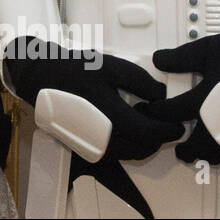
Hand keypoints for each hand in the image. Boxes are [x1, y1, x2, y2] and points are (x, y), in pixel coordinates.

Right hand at [4, 37, 182, 161]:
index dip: (169, 129)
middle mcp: (103, 139)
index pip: (151, 132)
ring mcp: (94, 146)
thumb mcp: (110, 67)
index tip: (178, 123)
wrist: (41, 78)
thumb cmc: (74, 70)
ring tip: (144, 119)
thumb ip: (140, 81)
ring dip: (145, 142)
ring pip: (131, 153)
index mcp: (111, 117)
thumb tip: (161, 96)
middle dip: (158, 136)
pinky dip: (130, 144)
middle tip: (163, 119)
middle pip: (144, 147)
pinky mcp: (87, 147)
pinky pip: (117, 153)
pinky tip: (127, 125)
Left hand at [145, 17, 219, 163]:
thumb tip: (158, 60)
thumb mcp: (210, 49)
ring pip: (216, 154)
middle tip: (171, 144)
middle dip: (179, 145)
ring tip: (194, 151)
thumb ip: (181, 57)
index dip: (156, 111)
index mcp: (205, 101)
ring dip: (202, 153)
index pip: (172, 112)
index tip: (150, 110)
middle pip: (194, 144)